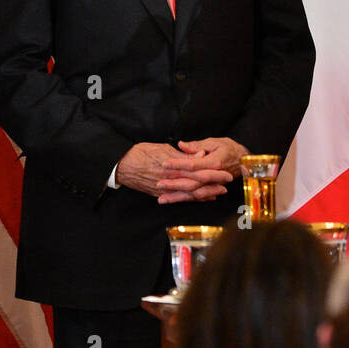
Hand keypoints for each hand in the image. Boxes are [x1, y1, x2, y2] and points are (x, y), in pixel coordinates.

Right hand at [115, 142, 232, 203]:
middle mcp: (170, 181)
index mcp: (172, 168)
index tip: (226, 172)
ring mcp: (165, 190)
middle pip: (197, 186)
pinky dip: (192, 199)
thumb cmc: (140, 153)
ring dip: (205, 195)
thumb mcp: (163, 148)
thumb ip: (183, 154)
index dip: (213, 173)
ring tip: (218, 193)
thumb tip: (200, 154)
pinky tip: (201, 198)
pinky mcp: (159, 194)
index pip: (197, 172)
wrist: (122, 165)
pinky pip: (179, 199)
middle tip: (226, 185)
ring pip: (189, 195)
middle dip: (213, 186)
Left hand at [151, 137, 247, 203]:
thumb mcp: (214, 142)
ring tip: (161, 198)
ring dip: (177, 197)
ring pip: (193, 193)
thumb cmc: (229, 148)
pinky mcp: (211, 190)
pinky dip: (185, 200)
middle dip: (174, 184)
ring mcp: (213, 185)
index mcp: (214, 163)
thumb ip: (196, 145)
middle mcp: (214, 176)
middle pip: (192, 182)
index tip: (165, 163)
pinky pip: (197, 197)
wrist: (245, 161)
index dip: (178, 164)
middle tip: (158, 183)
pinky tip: (173, 201)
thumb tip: (181, 145)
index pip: (193, 165)